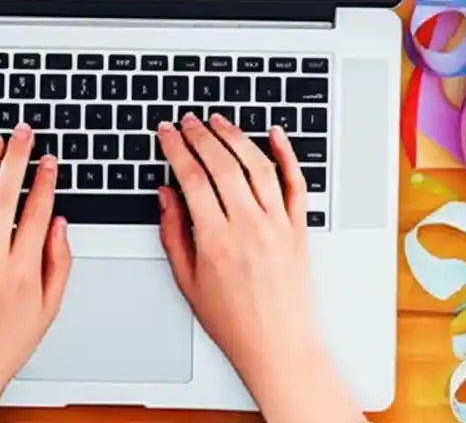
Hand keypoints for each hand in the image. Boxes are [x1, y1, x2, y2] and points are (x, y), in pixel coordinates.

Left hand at [0, 124, 71, 422]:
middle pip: (5, 194)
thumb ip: (59, 264)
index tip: (50, 160)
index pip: (37, 210)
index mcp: (22, 271)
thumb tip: (59, 224)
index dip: (46, 179)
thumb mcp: (47, 310)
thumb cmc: (2, 346)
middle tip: (23, 134)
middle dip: (17, 157)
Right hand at [156, 113, 362, 422]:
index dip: (176, 148)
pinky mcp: (299, 228)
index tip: (167, 133)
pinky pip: (296, 183)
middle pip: (222, 164)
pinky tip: (275, 135)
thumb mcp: (187, 280)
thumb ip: (173, 232)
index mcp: (216, 240)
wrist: (279, 345)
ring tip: (219, 121)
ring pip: (257, 165)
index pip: (192, 178)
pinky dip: (287, 154)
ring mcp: (277, 224)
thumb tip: (165, 194)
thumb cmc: (233, 321)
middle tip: (188, 121)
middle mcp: (249, 226)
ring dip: (236, 137)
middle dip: (201, 135)